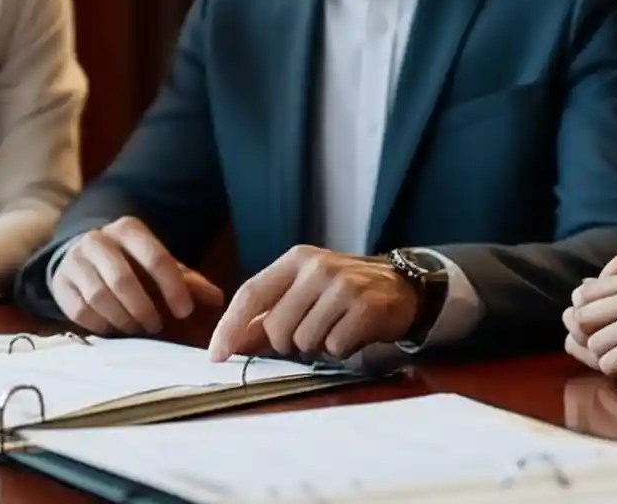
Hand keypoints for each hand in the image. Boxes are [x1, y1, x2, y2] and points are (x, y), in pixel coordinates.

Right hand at [50, 217, 224, 335]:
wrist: (82, 254)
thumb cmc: (131, 262)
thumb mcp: (159, 264)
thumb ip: (187, 280)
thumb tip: (218, 299)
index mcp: (129, 229)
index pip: (155, 258)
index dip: (173, 288)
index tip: (184, 312)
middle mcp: (98, 239)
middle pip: (123, 280)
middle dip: (144, 309)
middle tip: (156, 326)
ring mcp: (74, 260)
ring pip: (99, 296)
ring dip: (123, 319)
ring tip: (137, 328)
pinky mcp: (60, 283)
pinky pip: (80, 310)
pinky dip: (101, 324)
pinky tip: (115, 328)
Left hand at [208, 246, 419, 361]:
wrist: (400, 287)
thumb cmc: (342, 293)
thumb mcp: (303, 294)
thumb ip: (266, 318)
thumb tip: (230, 345)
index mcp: (295, 260)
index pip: (251, 293)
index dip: (230, 326)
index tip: (216, 355)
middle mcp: (317, 268)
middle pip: (276, 328)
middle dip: (287, 344)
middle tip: (310, 333)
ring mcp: (343, 285)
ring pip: (304, 341)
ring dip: (317, 347)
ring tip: (335, 329)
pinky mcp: (366, 306)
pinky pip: (335, 347)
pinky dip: (341, 350)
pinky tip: (353, 333)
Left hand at [562, 251, 616, 369]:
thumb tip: (586, 284)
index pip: (587, 290)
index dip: (587, 311)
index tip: (600, 324)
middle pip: (582, 315)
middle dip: (588, 333)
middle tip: (605, 345)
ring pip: (592, 341)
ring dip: (603, 353)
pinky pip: (607, 362)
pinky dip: (614, 369)